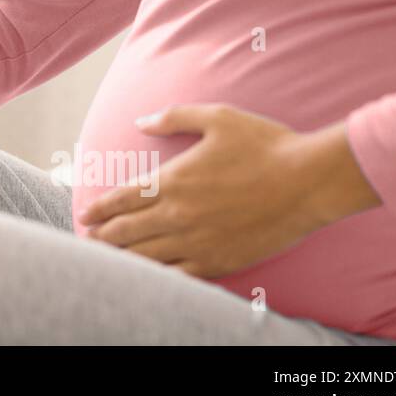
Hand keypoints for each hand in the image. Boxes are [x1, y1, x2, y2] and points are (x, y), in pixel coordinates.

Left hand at [78, 104, 380, 278]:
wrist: (309, 181)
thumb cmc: (265, 144)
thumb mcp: (217, 117)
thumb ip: (173, 117)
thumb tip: (140, 121)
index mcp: (173, 180)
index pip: (122, 198)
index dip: (99, 208)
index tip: (85, 215)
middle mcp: (178, 215)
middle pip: (127, 232)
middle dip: (103, 237)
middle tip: (88, 240)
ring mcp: (198, 242)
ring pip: (147, 258)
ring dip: (122, 259)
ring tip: (106, 261)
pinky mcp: (220, 262)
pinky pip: (178, 276)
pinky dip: (157, 278)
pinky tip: (147, 278)